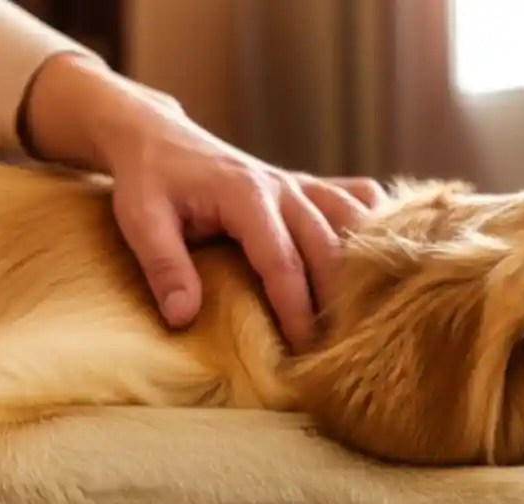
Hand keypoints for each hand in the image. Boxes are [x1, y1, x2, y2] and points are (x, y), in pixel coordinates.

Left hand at [24, 54, 384, 351]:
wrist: (157, 135)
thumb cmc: (148, 180)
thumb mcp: (140, 219)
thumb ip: (163, 266)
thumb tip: (184, 318)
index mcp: (246, 195)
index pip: (283, 261)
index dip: (296, 307)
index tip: (302, 349)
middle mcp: (283, 187)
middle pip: (328, 246)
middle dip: (337, 297)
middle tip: (339, 344)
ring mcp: (299, 185)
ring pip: (353, 219)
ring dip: (364, 261)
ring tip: (368, 307)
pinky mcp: (305, 187)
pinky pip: (356, 197)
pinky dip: (375, 221)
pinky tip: (384, 252)